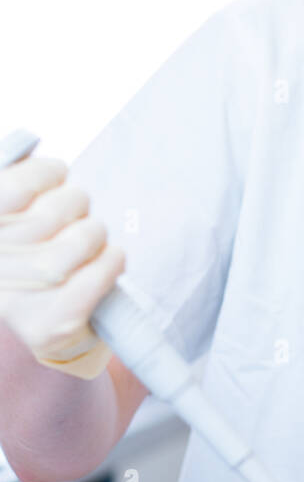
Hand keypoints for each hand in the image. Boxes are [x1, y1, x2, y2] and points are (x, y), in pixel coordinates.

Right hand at [0, 154, 124, 378]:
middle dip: (75, 203)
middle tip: (74, 215)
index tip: (55, 176)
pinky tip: (107, 261)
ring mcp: (18, 301)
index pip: (18, 188)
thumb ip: (15, 188)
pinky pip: (101, 271)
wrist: (37, 328)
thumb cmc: (26, 257)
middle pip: (54, 210)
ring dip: (95, 232)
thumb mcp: (13, 221)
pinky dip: (112, 260)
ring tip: (89, 241)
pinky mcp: (51, 324)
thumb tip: (31, 153)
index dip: (44, 174)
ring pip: (82, 237)